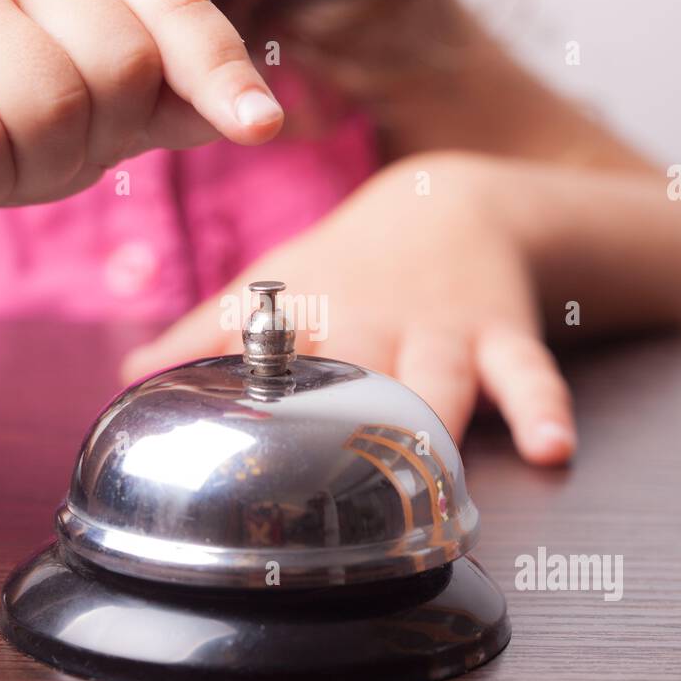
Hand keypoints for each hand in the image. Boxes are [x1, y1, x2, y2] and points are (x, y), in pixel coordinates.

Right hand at [0, 0, 282, 234]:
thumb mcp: (90, 113)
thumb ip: (165, 103)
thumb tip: (257, 114)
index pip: (173, 8)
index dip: (221, 71)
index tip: (261, 127)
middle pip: (121, 66)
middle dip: (94, 144)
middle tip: (41, 153)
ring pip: (51, 108)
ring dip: (30, 173)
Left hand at [121, 151, 576, 465]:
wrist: (450, 200)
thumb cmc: (348, 259)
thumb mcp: (274, 280)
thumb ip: (205, 332)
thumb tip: (127, 376)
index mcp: (311, 314)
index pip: (265, 351)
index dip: (238, 386)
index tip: (213, 436)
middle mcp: (376, 324)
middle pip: (357, 374)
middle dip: (347, 422)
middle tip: (332, 480)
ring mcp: (444, 331)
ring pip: (441, 379)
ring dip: (439, 422)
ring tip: (438, 472)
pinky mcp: (504, 335)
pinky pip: (530, 374)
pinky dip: (544, 409)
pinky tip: (553, 448)